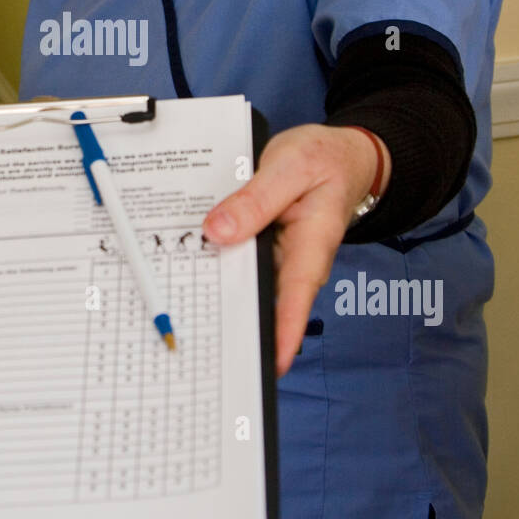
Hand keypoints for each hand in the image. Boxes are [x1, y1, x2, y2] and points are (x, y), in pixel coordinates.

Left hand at [202, 124, 390, 377]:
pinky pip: (236, 263)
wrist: (339, 154)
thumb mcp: (291, 167)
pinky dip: (214, 265)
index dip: (282, 334)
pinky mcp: (261, 249)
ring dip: (215, 295)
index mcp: (312, 246)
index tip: (268, 365)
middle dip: (233, 324)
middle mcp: (294, 262)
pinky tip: (185, 269)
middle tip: (196, 346)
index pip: (296, 299)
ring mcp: (276, 260)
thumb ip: (256, 199)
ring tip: (180, 318)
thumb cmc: (324, 160)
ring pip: (243, 285)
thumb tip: (217, 231)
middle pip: (263, 302)